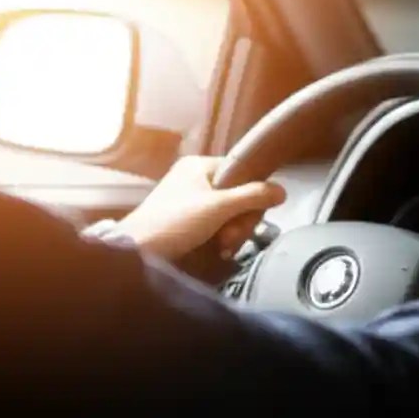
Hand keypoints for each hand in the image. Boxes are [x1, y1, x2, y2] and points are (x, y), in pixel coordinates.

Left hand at [115, 156, 286, 261]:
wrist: (136, 252)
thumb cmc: (174, 223)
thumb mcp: (218, 208)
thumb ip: (252, 197)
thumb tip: (282, 190)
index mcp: (200, 166)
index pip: (244, 173)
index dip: (252, 197)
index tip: (248, 219)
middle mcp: (195, 178)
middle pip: (238, 195)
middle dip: (240, 220)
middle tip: (230, 238)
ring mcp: (190, 200)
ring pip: (228, 213)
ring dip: (231, 232)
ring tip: (222, 247)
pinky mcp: (185, 221)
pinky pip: (215, 224)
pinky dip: (219, 237)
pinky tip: (218, 250)